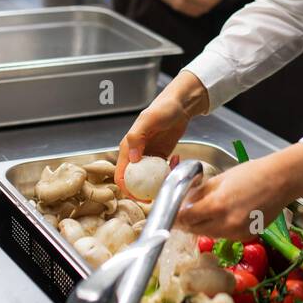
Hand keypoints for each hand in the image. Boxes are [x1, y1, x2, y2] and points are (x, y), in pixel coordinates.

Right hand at [115, 71, 208, 188]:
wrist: (180, 104)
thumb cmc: (163, 108)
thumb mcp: (149, 120)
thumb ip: (137, 137)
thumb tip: (133, 159)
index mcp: (127, 147)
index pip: (121, 176)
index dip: (127, 190)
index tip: (140, 197)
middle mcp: (135, 154)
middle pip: (134, 181)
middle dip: (144, 191)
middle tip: (159, 191)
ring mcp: (148, 156)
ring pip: (149, 179)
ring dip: (159, 181)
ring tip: (172, 170)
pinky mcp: (160, 156)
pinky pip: (161, 171)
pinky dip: (169, 171)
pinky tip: (177, 160)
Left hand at [176, 145, 302, 241]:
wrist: (281, 180)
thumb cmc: (252, 174)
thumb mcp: (220, 178)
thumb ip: (200, 193)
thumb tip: (184, 203)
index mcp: (218, 205)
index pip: (186, 218)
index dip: (176, 217)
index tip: (171, 213)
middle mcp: (227, 223)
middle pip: (196, 230)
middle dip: (188, 222)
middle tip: (184, 213)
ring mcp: (238, 232)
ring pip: (210, 235)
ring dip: (203, 226)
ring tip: (205, 212)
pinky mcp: (247, 236)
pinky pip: (225, 236)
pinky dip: (219, 228)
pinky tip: (225, 215)